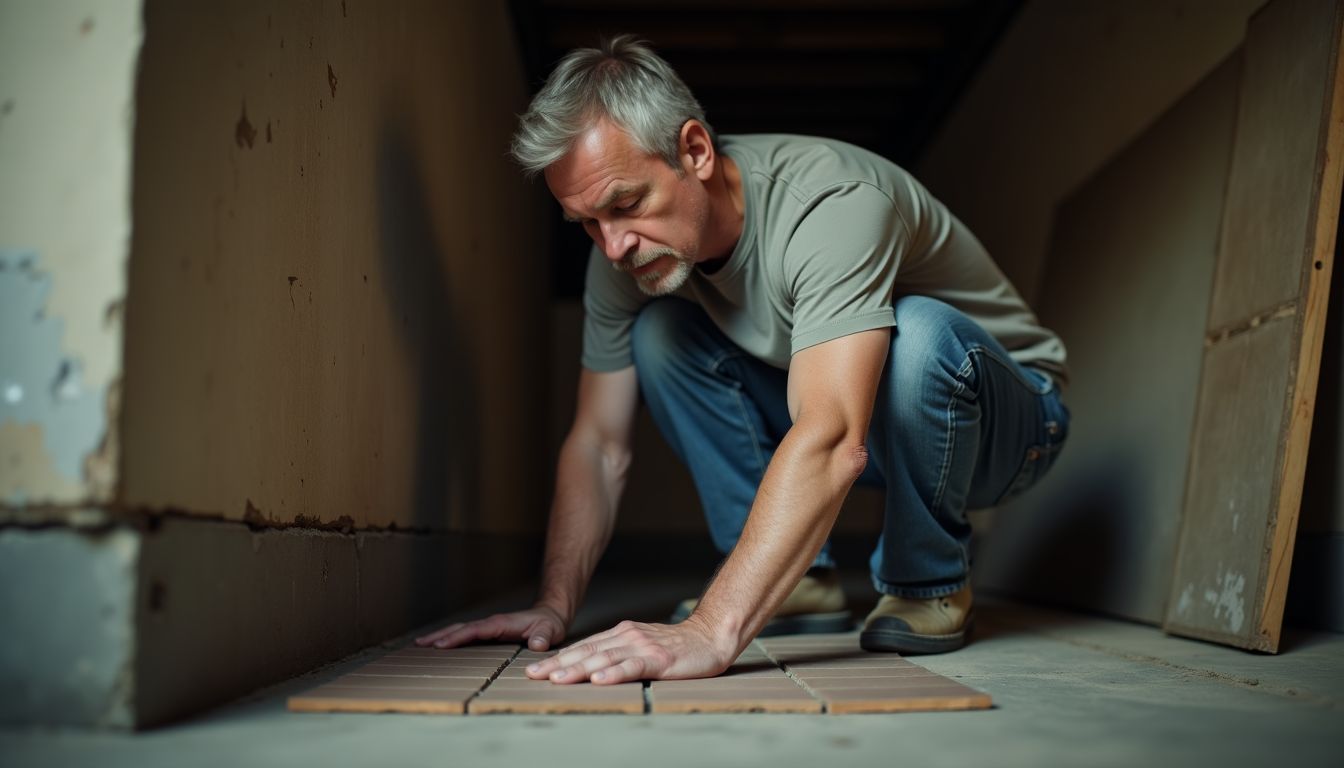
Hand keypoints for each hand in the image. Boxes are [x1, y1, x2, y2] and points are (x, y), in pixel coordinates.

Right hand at [414, 605, 565, 650]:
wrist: (550, 617)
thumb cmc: (549, 625)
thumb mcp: (549, 631)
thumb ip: (543, 637)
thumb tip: (537, 645)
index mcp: (500, 624)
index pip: (474, 630)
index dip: (457, 638)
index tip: (439, 645)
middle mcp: (490, 624)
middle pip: (460, 628)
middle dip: (439, 636)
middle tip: (418, 645)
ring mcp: (488, 629)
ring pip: (460, 631)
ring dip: (440, 637)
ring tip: (420, 645)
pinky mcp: (488, 634)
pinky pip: (465, 636)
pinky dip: (450, 639)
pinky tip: (439, 647)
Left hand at [524, 617, 733, 684]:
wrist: (710, 637)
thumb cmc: (676, 646)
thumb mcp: (641, 644)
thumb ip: (618, 651)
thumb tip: (588, 666)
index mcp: (621, 633)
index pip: (583, 647)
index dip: (557, 658)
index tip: (534, 669)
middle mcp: (628, 636)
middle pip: (587, 652)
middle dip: (557, 664)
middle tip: (532, 675)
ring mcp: (643, 647)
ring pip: (605, 659)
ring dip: (578, 669)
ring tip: (556, 678)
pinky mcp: (659, 659)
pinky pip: (633, 667)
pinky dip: (614, 673)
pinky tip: (599, 680)